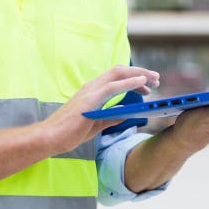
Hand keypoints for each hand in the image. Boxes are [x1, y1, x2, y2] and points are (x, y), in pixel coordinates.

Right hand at [42, 64, 159, 155]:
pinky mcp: (91, 98)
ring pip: (118, 73)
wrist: (52, 137)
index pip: (116, 77)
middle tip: (156, 78)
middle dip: (140, 72)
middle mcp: (92, 86)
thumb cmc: (70, 132)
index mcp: (93, 91)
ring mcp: (91, 90)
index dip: (134, 78)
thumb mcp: (97, 123)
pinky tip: (142, 82)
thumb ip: (111, 116)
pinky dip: (129, 82)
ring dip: (138, 74)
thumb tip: (127, 112)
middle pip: (120, 70)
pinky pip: (113, 86)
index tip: (148, 84)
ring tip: (154, 79)